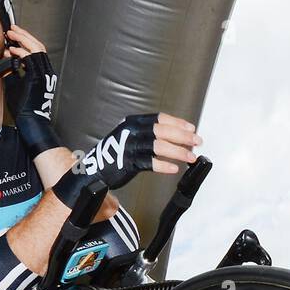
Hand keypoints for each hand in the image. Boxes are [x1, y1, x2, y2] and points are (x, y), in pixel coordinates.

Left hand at [4, 27, 59, 158]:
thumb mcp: (17, 86)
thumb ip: (14, 74)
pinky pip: (31, 59)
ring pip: (36, 48)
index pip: (35, 50)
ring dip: (22, 40)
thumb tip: (5, 63)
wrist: (31, 121)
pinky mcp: (39, 77)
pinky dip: (21, 52)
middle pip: (38, 45)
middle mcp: (46, 70)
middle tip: (11, 29)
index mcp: (42, 72)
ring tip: (10, 35)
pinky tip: (11, 50)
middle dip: (23, 35)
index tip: (12, 37)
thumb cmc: (24, 108)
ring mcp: (44, 73)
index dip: (24, 41)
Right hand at [54, 112, 201, 204]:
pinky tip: (174, 168)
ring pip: (158, 146)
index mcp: (133, 122)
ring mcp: (128, 147)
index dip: (178, 123)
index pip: (160, 119)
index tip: (192, 128)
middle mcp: (131, 131)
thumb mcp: (131, 138)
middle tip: (197, 141)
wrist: (93, 171)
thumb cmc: (114, 156)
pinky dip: (163, 165)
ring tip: (190, 157)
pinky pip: (148, 163)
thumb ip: (149, 136)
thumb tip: (175, 137)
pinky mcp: (126, 163)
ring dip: (178, 151)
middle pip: (162, 131)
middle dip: (182, 136)